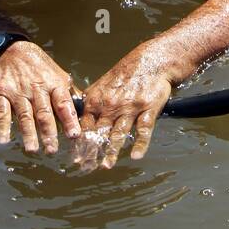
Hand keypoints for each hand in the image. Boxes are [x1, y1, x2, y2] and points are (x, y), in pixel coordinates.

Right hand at [0, 42, 81, 154]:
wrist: (10, 49)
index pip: (64, 104)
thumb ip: (67, 91)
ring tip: (32, 149)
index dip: (69, 120)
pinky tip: (4, 139)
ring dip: (28, 133)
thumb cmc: (37, 65)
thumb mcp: (56, 73)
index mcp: (53, 84)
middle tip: (52, 150)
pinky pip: (2, 111)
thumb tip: (83, 108)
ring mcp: (18, 91)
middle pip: (44, 113)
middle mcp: (37, 89)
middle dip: (49, 133)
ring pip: (25, 114)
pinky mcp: (2, 93)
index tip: (74, 135)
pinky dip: (2, 125)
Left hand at [74, 47, 172, 171]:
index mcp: (97, 98)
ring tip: (106, 166)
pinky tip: (136, 156)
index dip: (80, 142)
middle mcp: (111, 104)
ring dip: (111, 151)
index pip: (85, 125)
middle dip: (92, 151)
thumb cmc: (127, 73)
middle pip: (99, 132)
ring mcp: (130, 107)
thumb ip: (91, 100)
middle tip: (86, 167)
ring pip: (118, 133)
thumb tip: (77, 116)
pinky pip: (143, 129)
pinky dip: (140, 144)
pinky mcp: (148, 108)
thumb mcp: (103, 83)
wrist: (152, 61)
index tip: (76, 157)